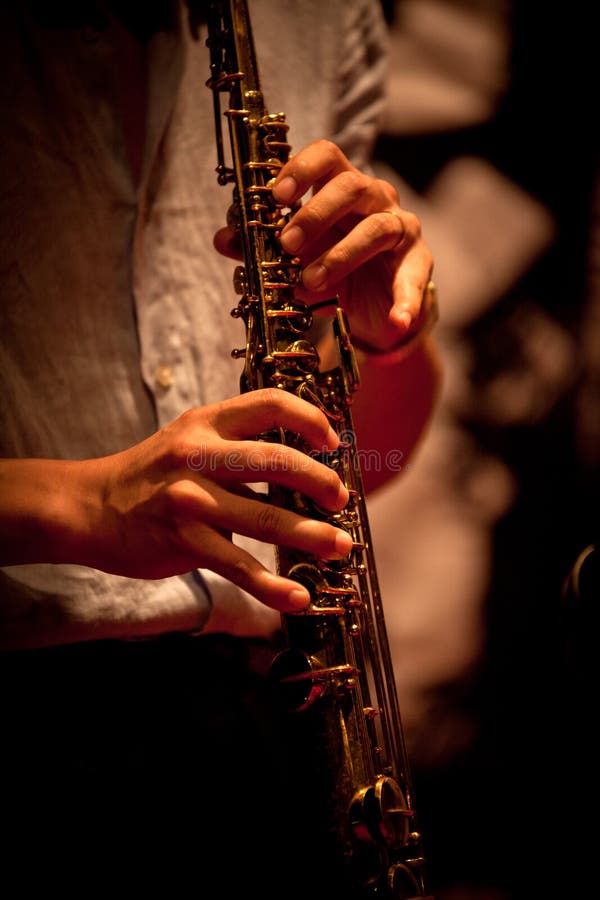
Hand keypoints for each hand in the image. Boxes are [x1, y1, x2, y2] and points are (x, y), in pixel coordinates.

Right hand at [0, 390, 352, 614]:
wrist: (88, 508)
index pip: (268, 404)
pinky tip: (298, 599)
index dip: (308, 419)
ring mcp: (191, 500)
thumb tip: (300, 470)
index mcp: (206, 422)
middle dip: (318, 480)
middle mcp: (199, 455)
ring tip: (340, 546)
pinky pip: (238, 566)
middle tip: (341, 499)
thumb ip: (235, 447)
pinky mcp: (184, 542)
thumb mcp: (187, 441)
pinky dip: (272, 586)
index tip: (332, 441)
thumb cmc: (149, 475)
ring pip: (264, 517)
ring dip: (310, 534)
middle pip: (275, 460)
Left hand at [272, 140, 434, 352]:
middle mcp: (375, 200)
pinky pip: (414, 280)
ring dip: (341, 256)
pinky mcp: (418, 264)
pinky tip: (394, 321)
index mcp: (342, 187)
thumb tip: (222, 240)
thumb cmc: (333, 269)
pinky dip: (406, 302)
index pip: (327, 157)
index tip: (277, 195)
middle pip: (352, 186)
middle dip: (315, 213)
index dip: (302, 168)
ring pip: (378, 228)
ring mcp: (401, 229)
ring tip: (311, 282)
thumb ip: (261, 247)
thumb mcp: (296, 260)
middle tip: (286, 244)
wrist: (375, 309)